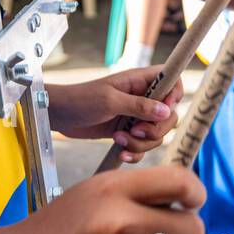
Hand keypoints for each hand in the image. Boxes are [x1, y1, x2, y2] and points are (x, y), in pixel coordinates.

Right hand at [5, 165, 205, 233]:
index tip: (191, 200)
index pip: (181, 183)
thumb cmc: (58, 229)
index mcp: (113, 191)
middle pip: (193, 227)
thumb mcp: (93, 191)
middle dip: (182, 231)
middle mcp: (123, 225)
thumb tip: (185, 197)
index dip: (195, 192)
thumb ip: (137, 189)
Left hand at [47, 66, 183, 160]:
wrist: (60, 115)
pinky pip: (142, 146)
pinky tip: (120, 152)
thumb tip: (166, 111)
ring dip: (140, 143)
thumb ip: (139, 106)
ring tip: (119, 139)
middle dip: (155, 129)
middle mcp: (141, 98)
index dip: (174, 97)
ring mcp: (134, 116)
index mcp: (139, 81)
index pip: (172, 82)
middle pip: (169, 116)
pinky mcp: (127, 132)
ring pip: (156, 135)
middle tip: (135, 131)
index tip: (163, 111)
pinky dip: (135, 152)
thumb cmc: (81, 99)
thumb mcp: (110, 101)